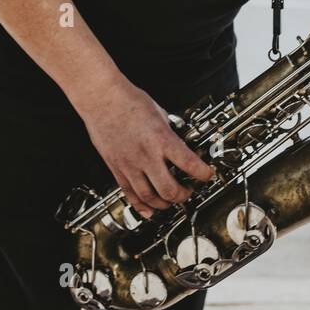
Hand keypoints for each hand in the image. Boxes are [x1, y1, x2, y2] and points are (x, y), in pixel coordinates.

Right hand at [81, 80, 214, 219]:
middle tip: (188, 191)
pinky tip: (148, 210)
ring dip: (163, 204)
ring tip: (170, 202)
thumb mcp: (160, 113)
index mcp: (161, 139)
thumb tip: (177, 139)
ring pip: (149, 197)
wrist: (101, 99)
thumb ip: (169, 131)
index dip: (203, 174)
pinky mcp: (116, 168)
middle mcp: (146, 156)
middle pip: (169, 190)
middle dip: (183, 195)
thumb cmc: (127, 100)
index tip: (207, 176)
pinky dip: (140, 206)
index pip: (189, 164)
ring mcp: (130, 164)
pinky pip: (129, 193)